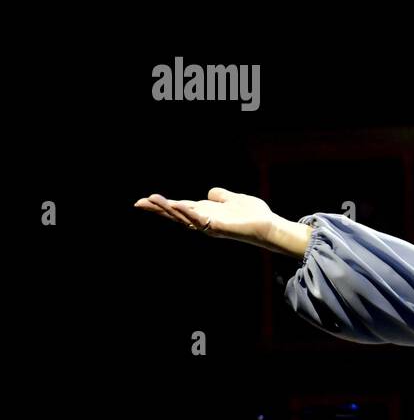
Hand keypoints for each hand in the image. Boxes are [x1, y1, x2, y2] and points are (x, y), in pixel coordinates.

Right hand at [133, 187, 277, 249]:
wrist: (268, 225)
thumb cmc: (252, 215)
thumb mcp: (232, 200)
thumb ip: (220, 196)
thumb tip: (210, 193)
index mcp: (205, 213)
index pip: (179, 208)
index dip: (162, 205)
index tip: (143, 200)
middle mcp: (203, 221)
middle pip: (175, 215)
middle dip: (158, 209)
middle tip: (139, 203)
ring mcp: (209, 225)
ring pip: (183, 217)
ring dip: (167, 209)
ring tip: (152, 200)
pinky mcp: (217, 227)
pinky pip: (199, 219)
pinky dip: (188, 212)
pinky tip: (177, 204)